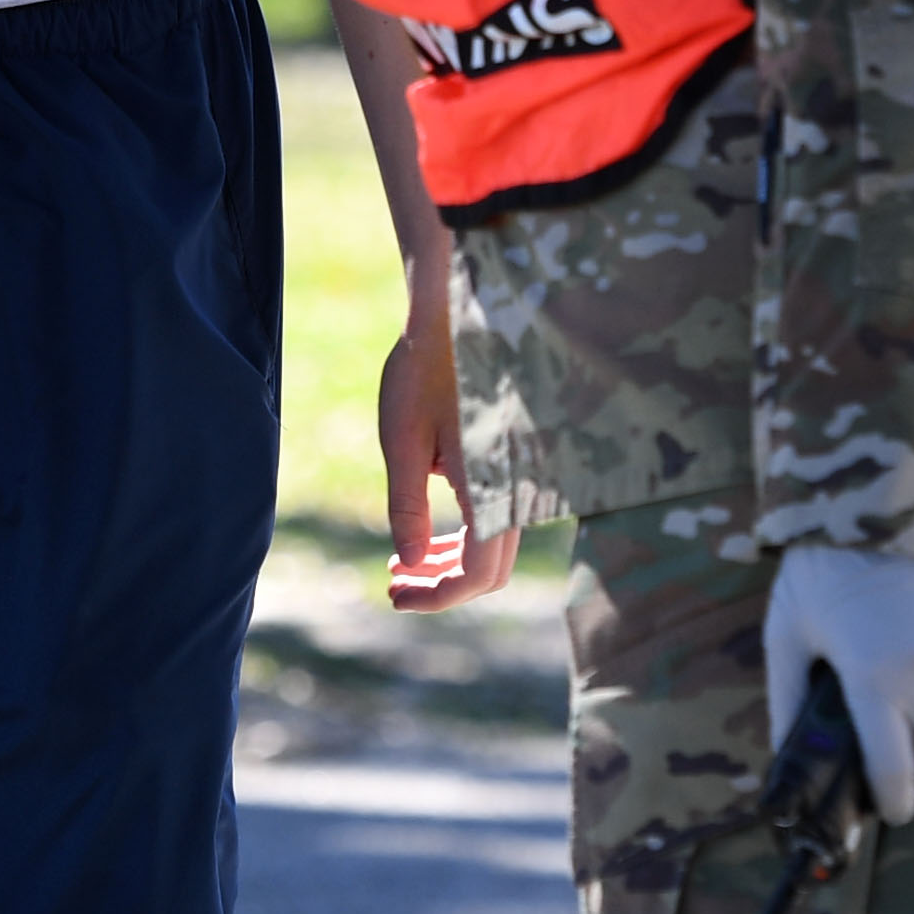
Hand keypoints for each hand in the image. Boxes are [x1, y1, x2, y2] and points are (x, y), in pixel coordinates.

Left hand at [380, 321, 516, 610]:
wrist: (458, 316)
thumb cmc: (423, 372)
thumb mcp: (402, 441)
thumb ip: (408, 507)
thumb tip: (409, 562)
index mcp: (492, 491)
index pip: (474, 575)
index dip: (434, 597)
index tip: (394, 597)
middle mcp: (517, 490)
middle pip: (486, 569)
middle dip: (439, 585)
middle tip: (393, 585)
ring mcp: (520, 477)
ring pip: (492, 544)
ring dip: (449, 561)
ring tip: (402, 565)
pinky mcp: (513, 461)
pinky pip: (495, 515)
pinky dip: (462, 533)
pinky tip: (426, 529)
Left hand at [763, 543, 913, 824]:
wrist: (877, 496)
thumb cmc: (820, 568)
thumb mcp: (787, 631)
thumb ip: (789, 697)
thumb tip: (786, 751)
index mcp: (875, 683)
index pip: (894, 771)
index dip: (891, 801)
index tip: (884, 812)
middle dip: (908, 769)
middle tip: (885, 771)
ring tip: (898, 726)